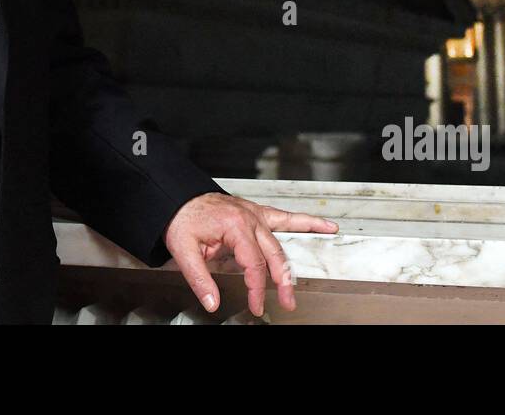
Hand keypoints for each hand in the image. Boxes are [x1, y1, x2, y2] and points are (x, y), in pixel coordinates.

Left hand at [163, 192, 337, 316]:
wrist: (180, 198)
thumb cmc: (183, 219)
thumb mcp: (184, 250)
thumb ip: (200, 278)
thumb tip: (212, 302)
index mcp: (234, 226)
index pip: (253, 264)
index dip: (257, 288)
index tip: (257, 305)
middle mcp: (250, 218)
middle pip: (273, 254)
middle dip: (282, 281)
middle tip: (287, 302)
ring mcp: (256, 214)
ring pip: (282, 239)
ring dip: (293, 262)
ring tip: (301, 280)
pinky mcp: (258, 213)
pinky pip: (286, 217)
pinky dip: (306, 222)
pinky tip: (325, 226)